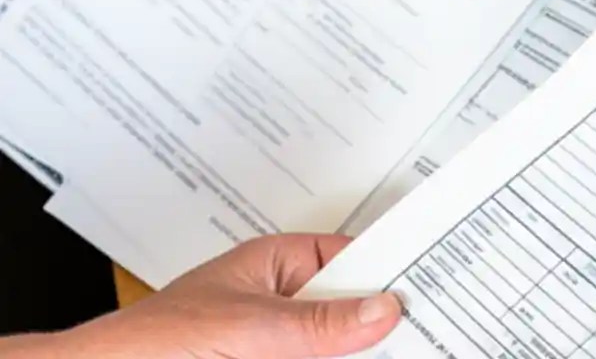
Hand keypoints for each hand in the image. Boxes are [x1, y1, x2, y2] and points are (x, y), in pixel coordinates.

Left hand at [12, 235, 400, 357]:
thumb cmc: (151, 345)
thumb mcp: (251, 328)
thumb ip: (319, 325)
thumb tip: (383, 309)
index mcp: (275, 266)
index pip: (350, 259)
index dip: (391, 269)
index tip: (432, 283)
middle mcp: (278, 301)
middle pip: (349, 309)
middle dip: (384, 321)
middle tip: (431, 331)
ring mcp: (274, 341)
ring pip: (337, 345)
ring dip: (366, 350)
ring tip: (414, 349)